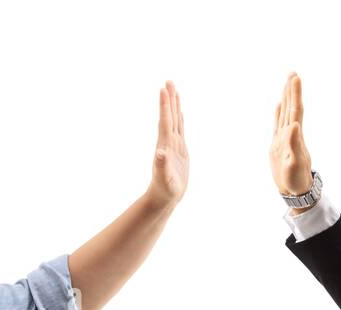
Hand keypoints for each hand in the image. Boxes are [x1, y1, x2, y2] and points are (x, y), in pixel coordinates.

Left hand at [148, 80, 187, 208]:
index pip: (165, 121)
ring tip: (174, 91)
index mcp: (165, 145)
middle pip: (169, 116)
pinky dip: (180, 119)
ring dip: (174, 106)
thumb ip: (162, 165)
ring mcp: (174, 145)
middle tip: (168, 81)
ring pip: (175, 121)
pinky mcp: (179, 151)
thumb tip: (160, 153)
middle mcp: (168, 142)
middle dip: (169, 99)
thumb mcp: (164, 178)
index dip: (165, 105)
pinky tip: (180, 113)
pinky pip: (180, 130)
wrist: (164, 198)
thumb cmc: (164, 190)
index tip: (163, 89)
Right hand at [270, 72, 314, 196]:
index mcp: (294, 137)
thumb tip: (294, 125)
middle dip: (291, 91)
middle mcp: (290, 134)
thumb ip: (294, 145)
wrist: (294, 191)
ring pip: (285, 113)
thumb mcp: (294, 164)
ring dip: (287, 98)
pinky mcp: (279, 144)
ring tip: (287, 83)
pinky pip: (278, 124)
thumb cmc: (295, 180)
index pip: (295, 111)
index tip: (295, 78)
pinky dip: (278, 113)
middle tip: (292, 73)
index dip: (295, 94)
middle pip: (291, 108)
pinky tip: (278, 105)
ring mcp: (284, 138)